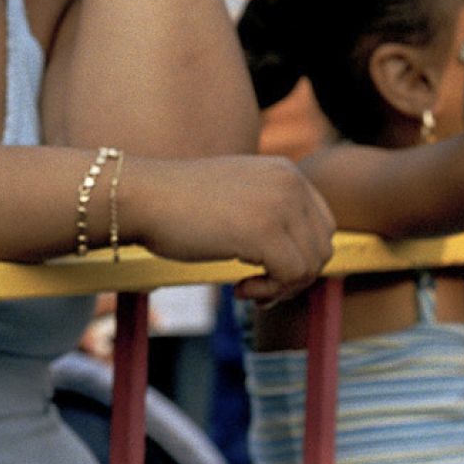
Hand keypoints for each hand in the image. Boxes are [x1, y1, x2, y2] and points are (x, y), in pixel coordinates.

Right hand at [124, 154, 335, 303]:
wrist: (141, 197)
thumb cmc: (179, 205)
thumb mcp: (239, 197)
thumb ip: (272, 213)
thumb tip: (306, 262)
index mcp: (285, 171)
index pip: (323, 226)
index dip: (300, 257)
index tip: (266, 270)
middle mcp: (290, 182)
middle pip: (322, 248)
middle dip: (294, 277)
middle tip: (258, 286)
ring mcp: (279, 205)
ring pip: (310, 266)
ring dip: (281, 287)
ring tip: (246, 286)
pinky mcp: (264, 231)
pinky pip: (290, 277)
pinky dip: (269, 292)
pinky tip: (238, 287)